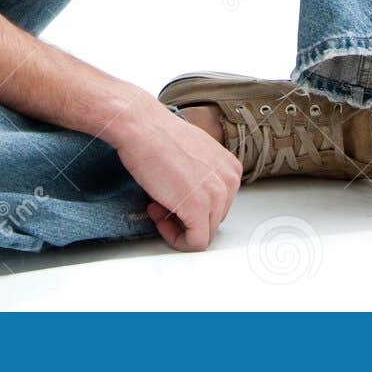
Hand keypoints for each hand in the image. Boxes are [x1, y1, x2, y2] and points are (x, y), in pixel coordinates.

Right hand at [107, 96, 242, 251]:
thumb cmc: (158, 136)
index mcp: (230, 168)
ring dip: (177, 226)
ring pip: (204, 234)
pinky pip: (195, 243)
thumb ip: (202, 176)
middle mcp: (230, 181)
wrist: (141, 128)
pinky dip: (176, 240)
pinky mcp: (199, 210)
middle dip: (185, 217)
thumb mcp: (193, 155)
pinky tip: (159, 220)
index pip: (219, 205)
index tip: (173, 199)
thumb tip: (192, 196)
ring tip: (156, 206)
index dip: (192, 206)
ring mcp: (217, 196)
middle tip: (161, 204)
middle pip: (212, 220)